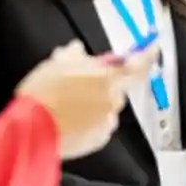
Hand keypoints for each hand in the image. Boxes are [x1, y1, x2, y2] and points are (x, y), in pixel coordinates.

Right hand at [15, 40, 149, 158]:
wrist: (31, 129)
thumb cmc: (44, 94)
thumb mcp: (57, 62)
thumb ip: (75, 54)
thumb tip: (77, 50)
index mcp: (108, 77)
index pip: (139, 63)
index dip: (148, 54)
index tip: (154, 47)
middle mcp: (113, 99)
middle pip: (117, 86)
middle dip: (103, 82)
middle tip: (80, 81)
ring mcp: (107, 121)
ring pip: (106, 106)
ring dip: (94, 102)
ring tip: (69, 104)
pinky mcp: (99, 139)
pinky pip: (99, 124)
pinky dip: (89, 121)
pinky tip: (71, 119)